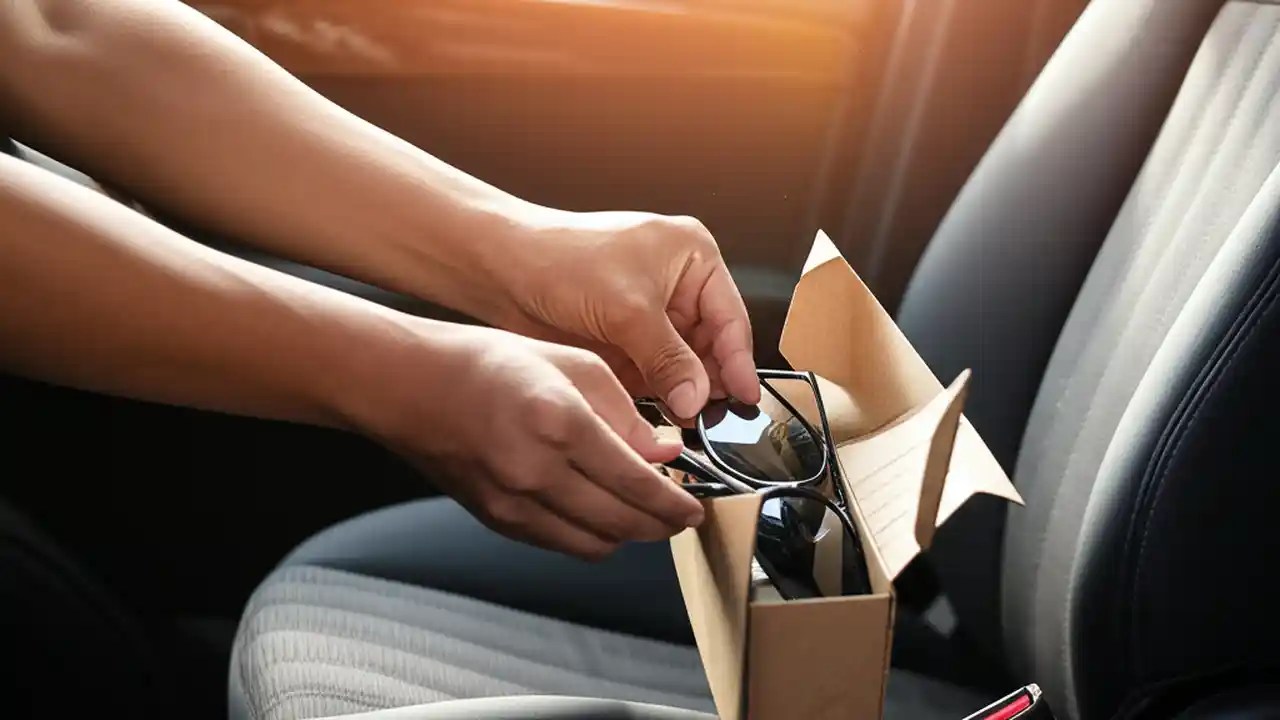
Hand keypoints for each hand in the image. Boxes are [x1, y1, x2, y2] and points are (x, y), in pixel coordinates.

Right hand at [362, 323, 706, 559]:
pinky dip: (589, 534)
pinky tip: (598, 509)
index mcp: (560, 422)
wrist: (410, 386)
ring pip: (595, 544)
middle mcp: (536, 471)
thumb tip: (663, 453)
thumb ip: (624, 412)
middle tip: (679, 514)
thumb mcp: (571, 363)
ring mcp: (513, 502)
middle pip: (623, 524)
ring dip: (628, 534)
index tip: (695, 508)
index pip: (638, 484)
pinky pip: (561, 543)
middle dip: (662, 526)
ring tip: (641, 511)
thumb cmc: (484, 364)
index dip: (676, 504)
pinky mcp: (497, 520)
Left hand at [492, 209, 760, 419]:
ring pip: (683, 366)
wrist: (502, 269)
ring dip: (685, 395)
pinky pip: (654, 378)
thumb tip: (698, 398)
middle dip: (710, 382)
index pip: (730, 317)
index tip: (745, 398)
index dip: (738, 361)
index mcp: (692, 257)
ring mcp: (651, 317)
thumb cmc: (561, 258)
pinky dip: (658, 399)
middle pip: (710, 346)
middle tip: (714, 419)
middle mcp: (677, 285)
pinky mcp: (626, 343)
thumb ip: (669, 358)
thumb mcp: (628, 309)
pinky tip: (662, 420)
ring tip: (690, 424)